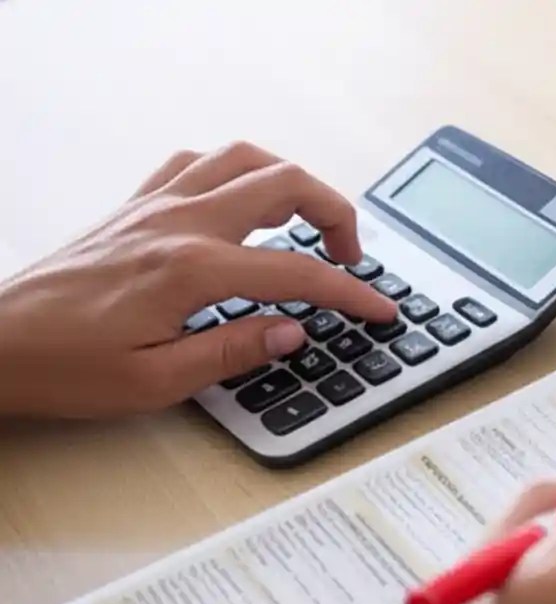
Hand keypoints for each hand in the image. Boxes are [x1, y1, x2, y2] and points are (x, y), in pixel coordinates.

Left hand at [0, 142, 396, 417]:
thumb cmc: (64, 367)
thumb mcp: (157, 382)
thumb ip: (234, 351)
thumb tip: (293, 332)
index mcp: (191, 270)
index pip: (297, 272)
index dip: (350, 292)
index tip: (379, 307)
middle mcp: (178, 223)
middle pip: (285, 183)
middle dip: (335, 212)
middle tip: (350, 256)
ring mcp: (155, 206)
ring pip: (244, 157)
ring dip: (290, 179)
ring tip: (308, 220)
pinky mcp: (134, 206)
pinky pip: (196, 162)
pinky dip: (234, 172)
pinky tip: (241, 202)